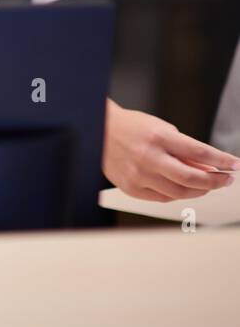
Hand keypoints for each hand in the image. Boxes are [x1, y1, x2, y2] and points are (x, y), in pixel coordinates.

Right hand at [102, 98, 239, 200]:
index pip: (200, 152)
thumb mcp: (161, 129)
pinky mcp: (130, 187)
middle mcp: (149, 157)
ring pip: (179, 193)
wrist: (99, 131)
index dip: (222, 160)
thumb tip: (207, 167)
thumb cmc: (130, 128)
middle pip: (191, 178)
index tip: (234, 165)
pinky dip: (176, 195)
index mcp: (159, 138)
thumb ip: (184, 150)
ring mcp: (138, 175)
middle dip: (215, 181)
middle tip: (226, 179)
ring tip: (206, 186)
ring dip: (199, 191)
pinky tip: (182, 188)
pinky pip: (161, 198)